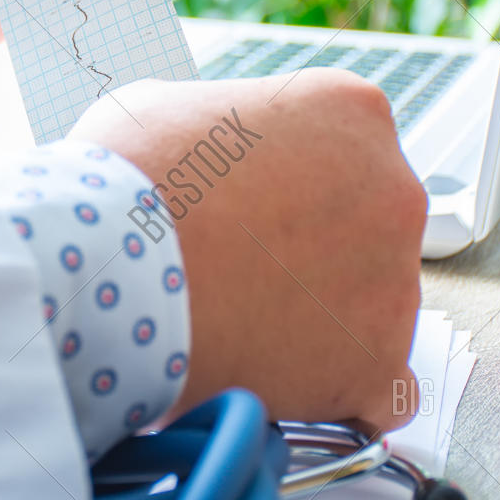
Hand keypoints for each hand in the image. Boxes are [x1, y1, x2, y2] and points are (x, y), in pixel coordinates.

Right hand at [68, 71, 426, 431]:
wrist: (105, 263)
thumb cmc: (125, 181)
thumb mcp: (168, 108)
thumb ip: (219, 126)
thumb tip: (206, 154)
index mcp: (349, 112)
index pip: (344, 152)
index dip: (289, 187)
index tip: (252, 212)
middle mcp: (392, 189)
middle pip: (368, 228)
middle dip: (311, 251)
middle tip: (242, 268)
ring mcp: (393, 280)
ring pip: (372, 307)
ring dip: (317, 317)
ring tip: (238, 323)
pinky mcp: (376, 362)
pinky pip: (384, 388)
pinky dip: (340, 390)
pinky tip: (287, 382)